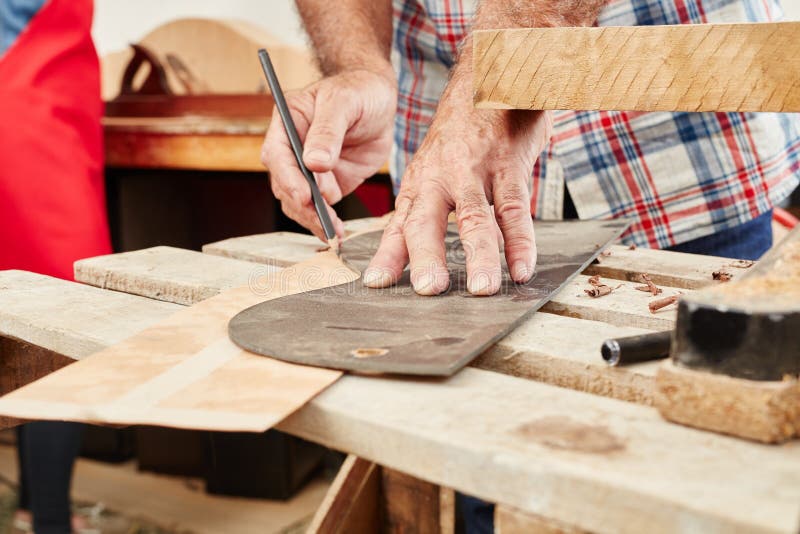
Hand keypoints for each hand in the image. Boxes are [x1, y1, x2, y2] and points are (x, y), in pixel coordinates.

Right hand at [261, 68, 396, 239]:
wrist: (379, 98)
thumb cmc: (358, 90)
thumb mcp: (344, 102)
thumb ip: (328, 131)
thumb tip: (315, 163)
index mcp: (287, 121)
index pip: (276, 153)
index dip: (288, 177)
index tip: (305, 195)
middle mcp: (292, 147)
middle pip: (284, 183)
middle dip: (301, 204)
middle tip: (322, 219)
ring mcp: (307, 168)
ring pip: (296, 201)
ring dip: (311, 217)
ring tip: (332, 229)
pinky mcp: (326, 183)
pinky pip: (317, 207)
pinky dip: (324, 221)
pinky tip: (335, 231)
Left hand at [363, 78, 551, 295]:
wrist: (487, 79)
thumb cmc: (462, 134)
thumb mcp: (438, 168)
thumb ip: (440, 212)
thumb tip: (430, 254)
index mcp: (420, 183)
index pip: (399, 224)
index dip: (388, 254)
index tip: (376, 284)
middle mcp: (440, 178)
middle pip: (427, 221)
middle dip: (425, 257)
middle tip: (427, 291)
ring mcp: (474, 171)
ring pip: (475, 218)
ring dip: (479, 256)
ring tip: (481, 289)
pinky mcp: (507, 164)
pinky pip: (515, 208)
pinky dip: (521, 241)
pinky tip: (521, 268)